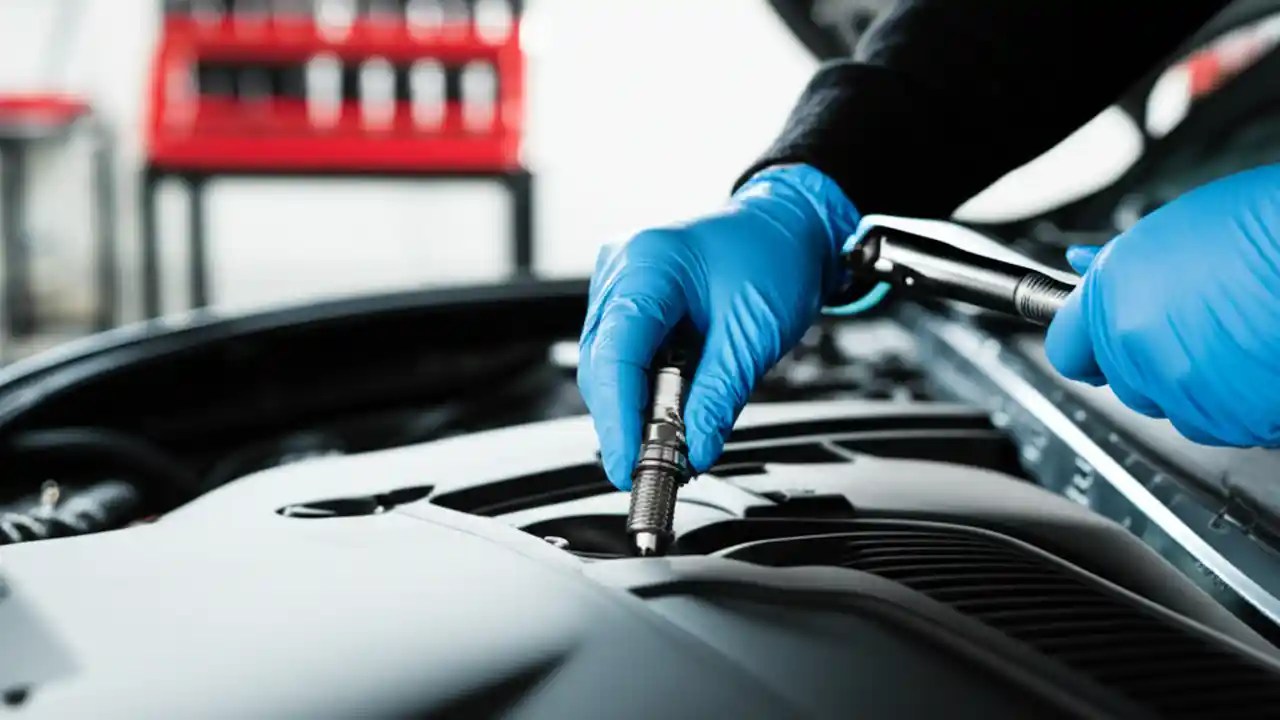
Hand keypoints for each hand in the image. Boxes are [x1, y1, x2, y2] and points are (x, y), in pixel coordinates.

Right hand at [578, 165, 858, 488]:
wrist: (788, 225)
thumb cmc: (776, 257)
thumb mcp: (755, 334)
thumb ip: (719, 396)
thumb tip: (694, 450)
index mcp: (648, 263)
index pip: (615, 354)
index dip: (618, 418)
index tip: (629, 465)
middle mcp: (621, 267)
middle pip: (601, 364)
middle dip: (623, 423)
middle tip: (654, 471)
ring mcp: (618, 281)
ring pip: (605, 365)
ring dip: (631, 410)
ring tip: (666, 448)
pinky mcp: (626, 298)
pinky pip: (619, 355)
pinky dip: (639, 391)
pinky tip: (663, 414)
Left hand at [1045, 164, 1279, 446]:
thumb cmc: (1263, 227)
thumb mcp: (1174, 228)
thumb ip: (1121, 263)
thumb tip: (1081, 263)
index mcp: (1112, 305)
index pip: (1066, 349)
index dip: (1087, 344)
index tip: (1097, 341)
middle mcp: (1141, 354)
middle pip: (1125, 383)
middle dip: (1152, 361)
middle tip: (1197, 323)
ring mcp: (1188, 392)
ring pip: (1177, 409)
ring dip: (1201, 386)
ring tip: (1239, 336)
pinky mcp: (1235, 420)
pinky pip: (1228, 423)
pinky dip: (1243, 402)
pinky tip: (1261, 358)